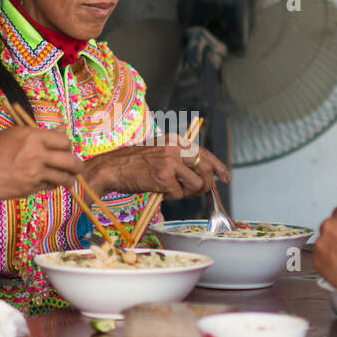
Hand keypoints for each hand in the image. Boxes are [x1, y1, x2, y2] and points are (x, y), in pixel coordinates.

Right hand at [0, 126, 83, 204]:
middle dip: (77, 165)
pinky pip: (50, 186)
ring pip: (64, 177)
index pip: (63, 140)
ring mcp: (35, 172)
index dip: (67, 146)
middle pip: (70, 160)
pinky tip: (48, 182)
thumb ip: (38, 134)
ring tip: (69, 179)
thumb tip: (62, 130)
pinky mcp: (31, 187)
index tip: (66, 150)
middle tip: (77, 167)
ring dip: (69, 179)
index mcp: (32, 136)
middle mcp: (36, 153)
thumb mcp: (13, 135)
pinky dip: (52, 185)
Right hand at [84, 135, 230, 199]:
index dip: (218, 167)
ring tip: (169, 188)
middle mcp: (175, 148)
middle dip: (205, 185)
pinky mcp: (163, 176)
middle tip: (195, 192)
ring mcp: (170, 161)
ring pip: (196, 185)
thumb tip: (205, 178)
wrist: (111, 168)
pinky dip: (170, 196)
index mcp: (176, 141)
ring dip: (185, 192)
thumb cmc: (134, 165)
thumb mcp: (160, 154)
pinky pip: (179, 194)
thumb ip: (181, 162)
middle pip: (206, 170)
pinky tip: (158, 189)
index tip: (225, 177)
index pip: (205, 153)